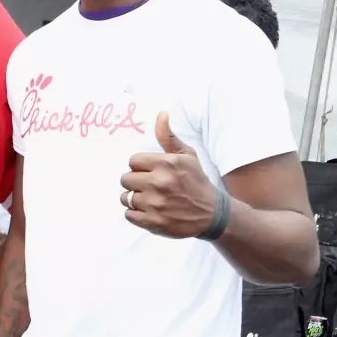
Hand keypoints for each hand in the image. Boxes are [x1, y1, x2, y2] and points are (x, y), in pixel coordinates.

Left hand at [119, 113, 220, 238]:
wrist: (211, 214)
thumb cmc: (196, 181)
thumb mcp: (187, 155)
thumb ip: (169, 137)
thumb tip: (161, 114)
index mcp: (166, 164)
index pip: (133, 161)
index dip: (140, 166)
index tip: (150, 171)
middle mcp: (159, 183)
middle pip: (125, 179)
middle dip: (135, 182)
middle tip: (149, 186)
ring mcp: (155, 204)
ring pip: (125, 198)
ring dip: (134, 198)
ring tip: (149, 199)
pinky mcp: (152, 222)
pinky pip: (129, 215)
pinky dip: (136, 214)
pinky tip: (150, 210)